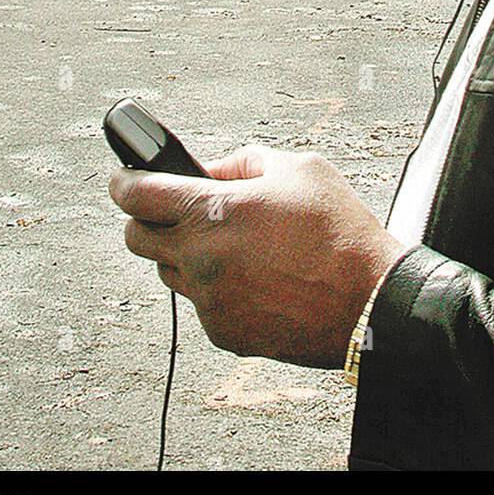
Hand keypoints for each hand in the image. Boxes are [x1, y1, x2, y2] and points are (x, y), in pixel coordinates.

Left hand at [108, 144, 404, 366]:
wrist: (371, 301)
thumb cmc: (339, 234)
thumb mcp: (298, 168)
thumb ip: (244, 161)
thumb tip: (213, 170)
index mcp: (211, 213)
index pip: (136, 195)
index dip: (123, 182)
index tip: (122, 179)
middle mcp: (200, 260)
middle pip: (136, 238)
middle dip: (149, 219)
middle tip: (175, 209)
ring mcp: (209, 302)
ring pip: (169, 272)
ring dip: (184, 253)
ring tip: (230, 243)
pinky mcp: (224, 333)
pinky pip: (201, 302)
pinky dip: (214, 286)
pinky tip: (252, 276)